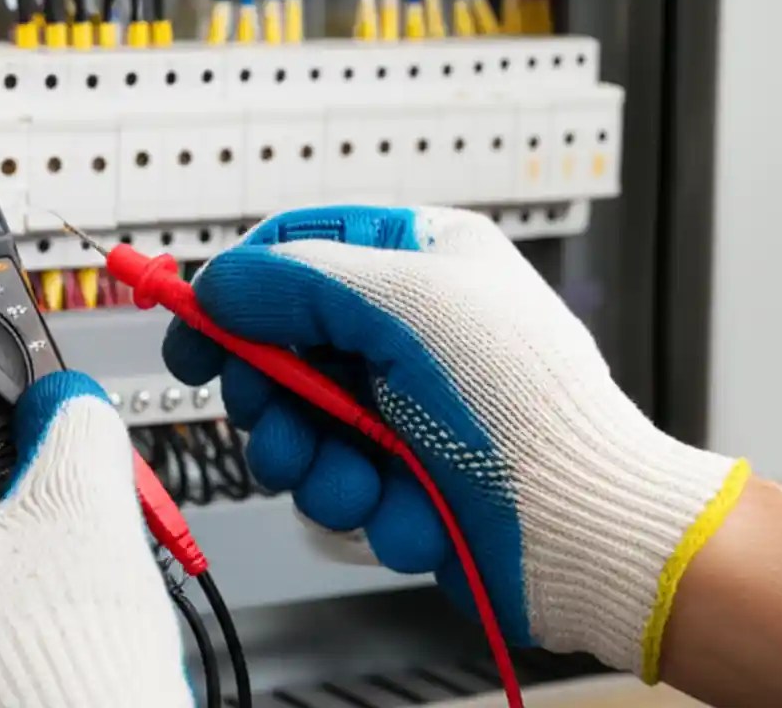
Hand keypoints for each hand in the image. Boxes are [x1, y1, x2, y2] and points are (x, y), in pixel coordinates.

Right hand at [163, 206, 748, 680]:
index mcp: (420, 262)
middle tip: (282, 417)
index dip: (238, 290)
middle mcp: (406, 332)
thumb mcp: (409, 309)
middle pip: (281, 348)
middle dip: (276, 397)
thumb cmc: (528, 408)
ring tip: (359, 477)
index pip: (298, 251)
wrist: (586, 530)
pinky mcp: (398, 476)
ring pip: (297, 425)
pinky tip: (407, 507)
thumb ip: (298, 284)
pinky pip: (333, 483)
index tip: (194, 331)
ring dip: (317, 462)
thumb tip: (219, 282)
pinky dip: (362, 503)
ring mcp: (401, 406)